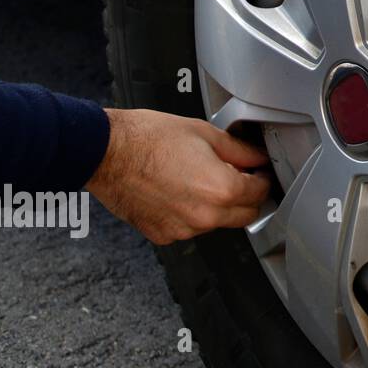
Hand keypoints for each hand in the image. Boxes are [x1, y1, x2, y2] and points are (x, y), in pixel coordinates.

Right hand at [88, 108, 272, 244]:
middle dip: (246, 197)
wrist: (105, 152)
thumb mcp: (205, 133)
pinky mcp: (163, 235)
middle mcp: (204, 216)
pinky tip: (179, 190)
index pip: (260, 193)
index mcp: (221, 189)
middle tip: (238, 176)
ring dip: (218, 207)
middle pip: (245, 215)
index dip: (263, 178)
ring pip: (217, 223)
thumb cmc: (147, 138)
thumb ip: (239, 150)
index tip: (259, 172)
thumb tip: (257, 158)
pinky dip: (191, 214)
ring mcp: (182, 229)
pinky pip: (190, 228)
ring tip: (198, 178)